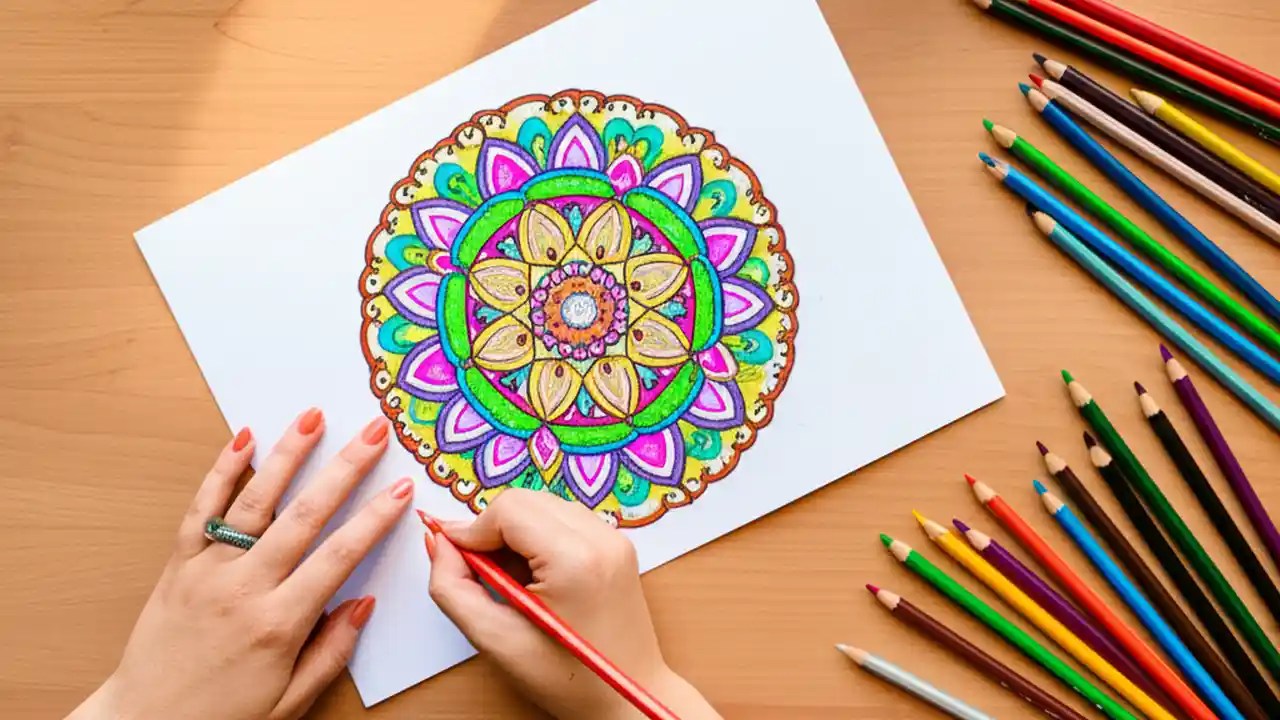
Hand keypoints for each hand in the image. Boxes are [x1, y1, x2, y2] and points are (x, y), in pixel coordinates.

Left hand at [68, 408, 413, 719]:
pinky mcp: (179, 565)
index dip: (375, 519)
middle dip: (344, 469)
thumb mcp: (291, 700)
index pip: (339, 557)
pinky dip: (220, 472)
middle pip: (304, 516)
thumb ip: (332, 650)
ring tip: (313, 417)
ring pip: (254, 501)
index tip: (401, 489)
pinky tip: (242, 440)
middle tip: (373, 433)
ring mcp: (208, 571)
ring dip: (287, 455)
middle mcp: (244, 588)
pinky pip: (201, 510)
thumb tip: (364, 603)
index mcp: (278, 623)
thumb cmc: (220, 718)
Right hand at [427, 489, 720, 719]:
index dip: (472, 530)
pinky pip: (565, 519)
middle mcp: (602, 538)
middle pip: (525, 500)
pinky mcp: (617, 545)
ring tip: (509, 578)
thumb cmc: (568, 679)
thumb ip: (453, 586)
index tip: (454, 556)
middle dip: (493, 528)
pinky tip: (533, 575)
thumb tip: (438, 542)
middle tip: (480, 570)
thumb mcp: (496, 640)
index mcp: (575, 560)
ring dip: (515, 532)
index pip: (508, 509)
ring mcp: (615, 538)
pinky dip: (539, 536)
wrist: (625, 699)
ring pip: (544, 506)